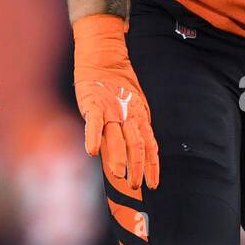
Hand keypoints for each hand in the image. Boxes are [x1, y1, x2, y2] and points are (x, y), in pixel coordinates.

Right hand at [73, 14, 158, 189]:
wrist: (104, 58)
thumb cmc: (116, 88)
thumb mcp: (131, 109)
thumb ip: (132, 131)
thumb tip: (133, 158)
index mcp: (140, 119)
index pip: (150, 146)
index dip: (152, 166)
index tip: (153, 185)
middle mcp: (128, 116)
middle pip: (136, 143)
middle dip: (137, 166)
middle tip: (136, 185)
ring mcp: (111, 110)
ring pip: (117, 136)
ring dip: (119, 156)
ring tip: (119, 175)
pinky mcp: (93, 104)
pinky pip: (94, 122)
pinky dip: (92, 136)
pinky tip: (92, 152)